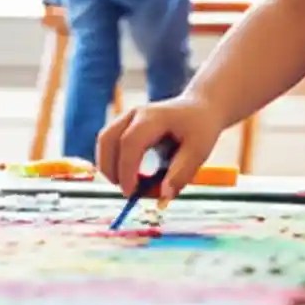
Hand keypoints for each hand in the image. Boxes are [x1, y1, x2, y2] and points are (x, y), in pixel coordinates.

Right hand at [96, 95, 224, 200]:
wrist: (200, 108)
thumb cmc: (200, 129)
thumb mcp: (199, 151)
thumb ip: (181, 173)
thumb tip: (163, 196)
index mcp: (153, 117)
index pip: (130, 142)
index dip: (126, 170)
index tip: (131, 194)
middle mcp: (135, 114)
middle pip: (107, 139)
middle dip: (110, 169)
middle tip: (128, 192)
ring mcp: (127, 118)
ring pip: (104, 143)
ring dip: (111, 168)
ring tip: (135, 185)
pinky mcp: (125, 127)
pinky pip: (110, 146)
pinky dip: (116, 164)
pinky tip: (135, 176)